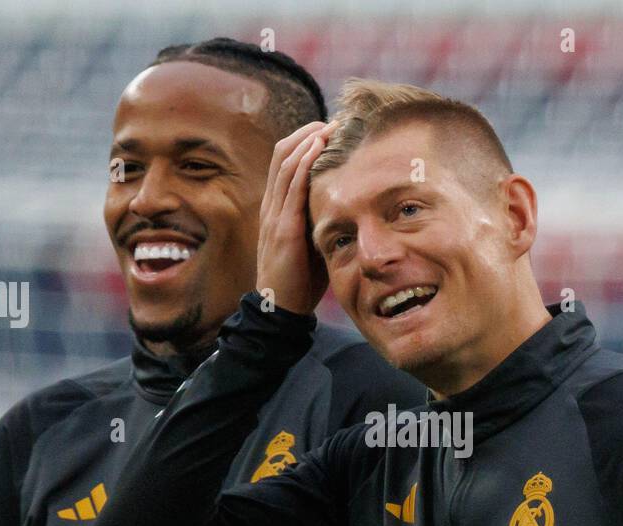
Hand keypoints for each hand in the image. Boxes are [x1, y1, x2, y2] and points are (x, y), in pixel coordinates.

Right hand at [256, 120, 335, 315]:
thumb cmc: (301, 278)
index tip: (331, 129)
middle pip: (283, 153)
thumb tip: (350, 204)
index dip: (305, 140)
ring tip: (330, 125)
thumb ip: (321, 220)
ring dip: (308, 140)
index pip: (286, 161)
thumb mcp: (312, 241)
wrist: (282, 307)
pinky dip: (303, 163)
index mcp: (277, 207)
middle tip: (335, 120)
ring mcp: (275, 215)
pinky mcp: (284, 229)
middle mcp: (272, 205)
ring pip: (285, 163)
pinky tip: (317, 147)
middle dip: (308, 132)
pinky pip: (291, 187)